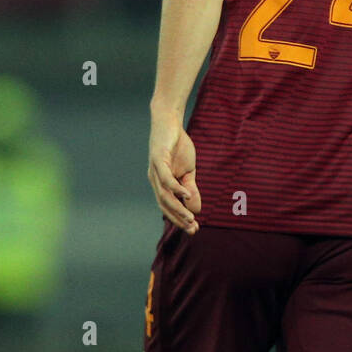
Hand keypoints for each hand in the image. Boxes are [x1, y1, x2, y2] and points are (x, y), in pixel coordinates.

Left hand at [148, 114, 200, 233]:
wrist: (170, 122)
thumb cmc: (178, 146)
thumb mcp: (189, 171)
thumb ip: (191, 189)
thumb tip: (196, 209)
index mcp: (161, 184)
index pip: (168, 206)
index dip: (180, 219)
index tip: (194, 229)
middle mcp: (155, 180)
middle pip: (164, 205)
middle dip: (178, 218)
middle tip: (193, 229)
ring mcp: (155, 170)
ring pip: (164, 195)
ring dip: (177, 207)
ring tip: (190, 217)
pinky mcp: (158, 159)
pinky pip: (166, 178)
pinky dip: (176, 188)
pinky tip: (187, 194)